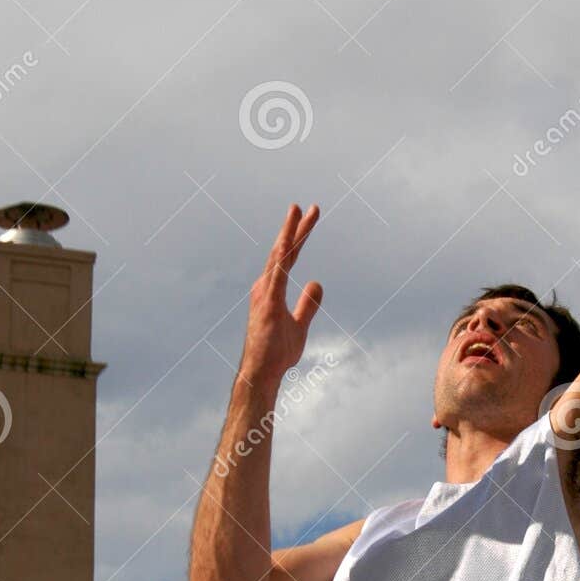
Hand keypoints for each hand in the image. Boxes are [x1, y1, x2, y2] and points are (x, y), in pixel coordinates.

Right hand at [240, 202, 323, 384]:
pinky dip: (281, 259)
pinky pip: (276, 277)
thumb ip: (308, 304)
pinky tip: (287, 243)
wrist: (262, 373)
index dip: (300, 236)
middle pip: (284, 251)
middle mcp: (265, 286)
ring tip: (298, 212)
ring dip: (288, 234)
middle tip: (310, 207)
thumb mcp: (300, 325)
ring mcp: (264, 293)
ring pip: (279, 257)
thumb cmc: (276, 352)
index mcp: (272, 289)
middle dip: (297, 228)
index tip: (310, 216)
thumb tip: (317, 283)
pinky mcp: (267, 304)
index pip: (289, 256)